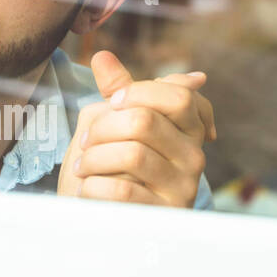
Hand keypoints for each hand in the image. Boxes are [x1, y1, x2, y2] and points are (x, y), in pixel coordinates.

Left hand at [57, 51, 216, 206]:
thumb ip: (117, 92)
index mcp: (189, 129)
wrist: (108, 219)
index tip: (110, 103)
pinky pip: (122, 190)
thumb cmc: (113, 167)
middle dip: (102, 128)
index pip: (178, 96)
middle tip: (84, 141)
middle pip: (145, 121)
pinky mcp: (163, 216)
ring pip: (132, 154)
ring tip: (82, 167)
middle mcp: (194, 157)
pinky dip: (93, 186)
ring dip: (93, 158)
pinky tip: (86, 189)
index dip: (137, 92)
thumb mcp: (117, 125)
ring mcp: (183, 188)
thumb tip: (101, 56)